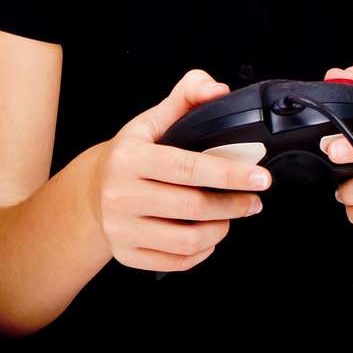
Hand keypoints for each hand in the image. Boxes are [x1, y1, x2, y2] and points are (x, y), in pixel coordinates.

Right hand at [88, 69, 271, 273]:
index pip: (187, 167)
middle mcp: (121, 194)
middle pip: (192, 207)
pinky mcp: (127, 254)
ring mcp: (122, 229)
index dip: (229, 174)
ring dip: (220, 229)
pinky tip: (208, 235)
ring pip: (187, 240)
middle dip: (232, 204)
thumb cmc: (131, 155)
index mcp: (130, 157)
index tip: (259, 177)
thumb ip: (188, 95)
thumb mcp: (153, 120)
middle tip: (253, 200)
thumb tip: (217, 90)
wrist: (92, 192)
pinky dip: (202, 252)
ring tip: (230, 216)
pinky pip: (177, 262)